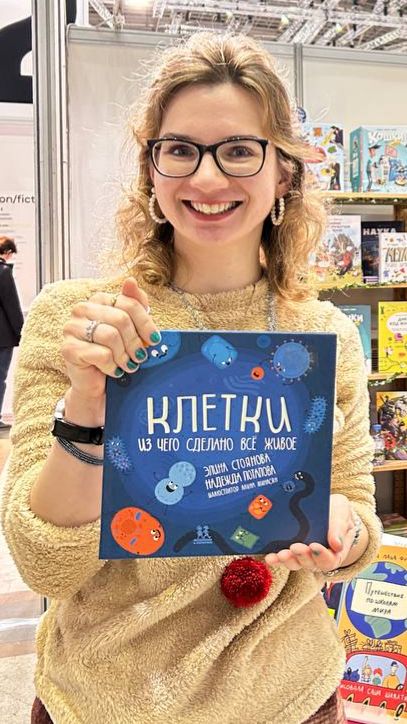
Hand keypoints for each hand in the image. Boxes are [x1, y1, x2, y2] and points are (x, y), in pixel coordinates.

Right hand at [61, 277, 160, 402]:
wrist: (97, 385)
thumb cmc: (116, 354)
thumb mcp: (131, 329)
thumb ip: (134, 305)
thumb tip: (131, 281)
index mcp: (98, 299)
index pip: (128, 303)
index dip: (145, 323)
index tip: (154, 340)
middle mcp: (81, 309)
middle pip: (121, 319)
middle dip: (135, 342)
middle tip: (140, 357)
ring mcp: (71, 328)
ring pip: (111, 336)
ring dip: (124, 356)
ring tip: (127, 365)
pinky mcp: (68, 349)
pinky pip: (101, 354)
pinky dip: (112, 366)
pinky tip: (113, 371)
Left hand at [264, 494, 356, 573]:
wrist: (328, 508)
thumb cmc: (337, 511)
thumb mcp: (342, 513)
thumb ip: (339, 527)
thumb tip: (336, 544)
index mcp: (335, 552)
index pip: (330, 560)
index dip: (322, 556)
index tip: (314, 546)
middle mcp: (318, 558)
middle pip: (311, 564)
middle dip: (302, 556)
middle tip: (295, 547)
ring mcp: (303, 555)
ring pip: (295, 563)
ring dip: (288, 560)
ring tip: (281, 554)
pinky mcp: (290, 551)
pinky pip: (283, 558)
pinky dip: (276, 559)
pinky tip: (269, 556)